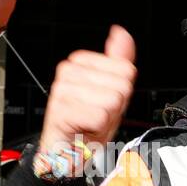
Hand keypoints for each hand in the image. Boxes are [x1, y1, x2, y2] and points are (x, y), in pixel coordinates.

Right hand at [37, 25, 135, 153]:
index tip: (103, 101)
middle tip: (96, 114)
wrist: (68, 152)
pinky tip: (84, 128)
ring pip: (112, 101)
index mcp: (79, 61)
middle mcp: (67, 71)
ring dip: (106, 118)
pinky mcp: (61, 111)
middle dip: (115, 106)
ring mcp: (62, 90)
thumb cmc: (87, 123)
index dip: (121, 92)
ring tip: (90, 122)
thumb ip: (119, 60)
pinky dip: (98, 128)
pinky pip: (100, 117)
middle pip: (121, 86)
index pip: (125, 70)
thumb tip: (121, 33)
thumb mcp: (111, 88)